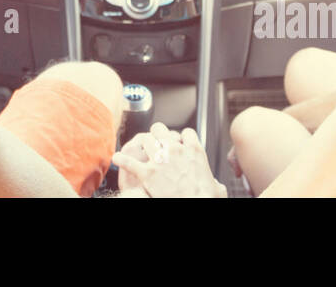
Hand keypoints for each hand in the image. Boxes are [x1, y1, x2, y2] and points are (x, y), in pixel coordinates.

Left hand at [112, 122, 227, 197]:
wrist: (195, 206)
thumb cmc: (205, 198)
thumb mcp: (217, 188)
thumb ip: (214, 181)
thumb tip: (215, 185)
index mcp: (194, 151)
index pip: (186, 133)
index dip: (181, 138)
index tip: (179, 144)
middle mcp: (176, 150)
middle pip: (160, 129)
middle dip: (156, 134)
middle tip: (155, 142)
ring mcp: (160, 160)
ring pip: (145, 139)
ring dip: (141, 145)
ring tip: (138, 150)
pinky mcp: (147, 173)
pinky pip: (129, 161)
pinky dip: (122, 159)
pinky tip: (117, 159)